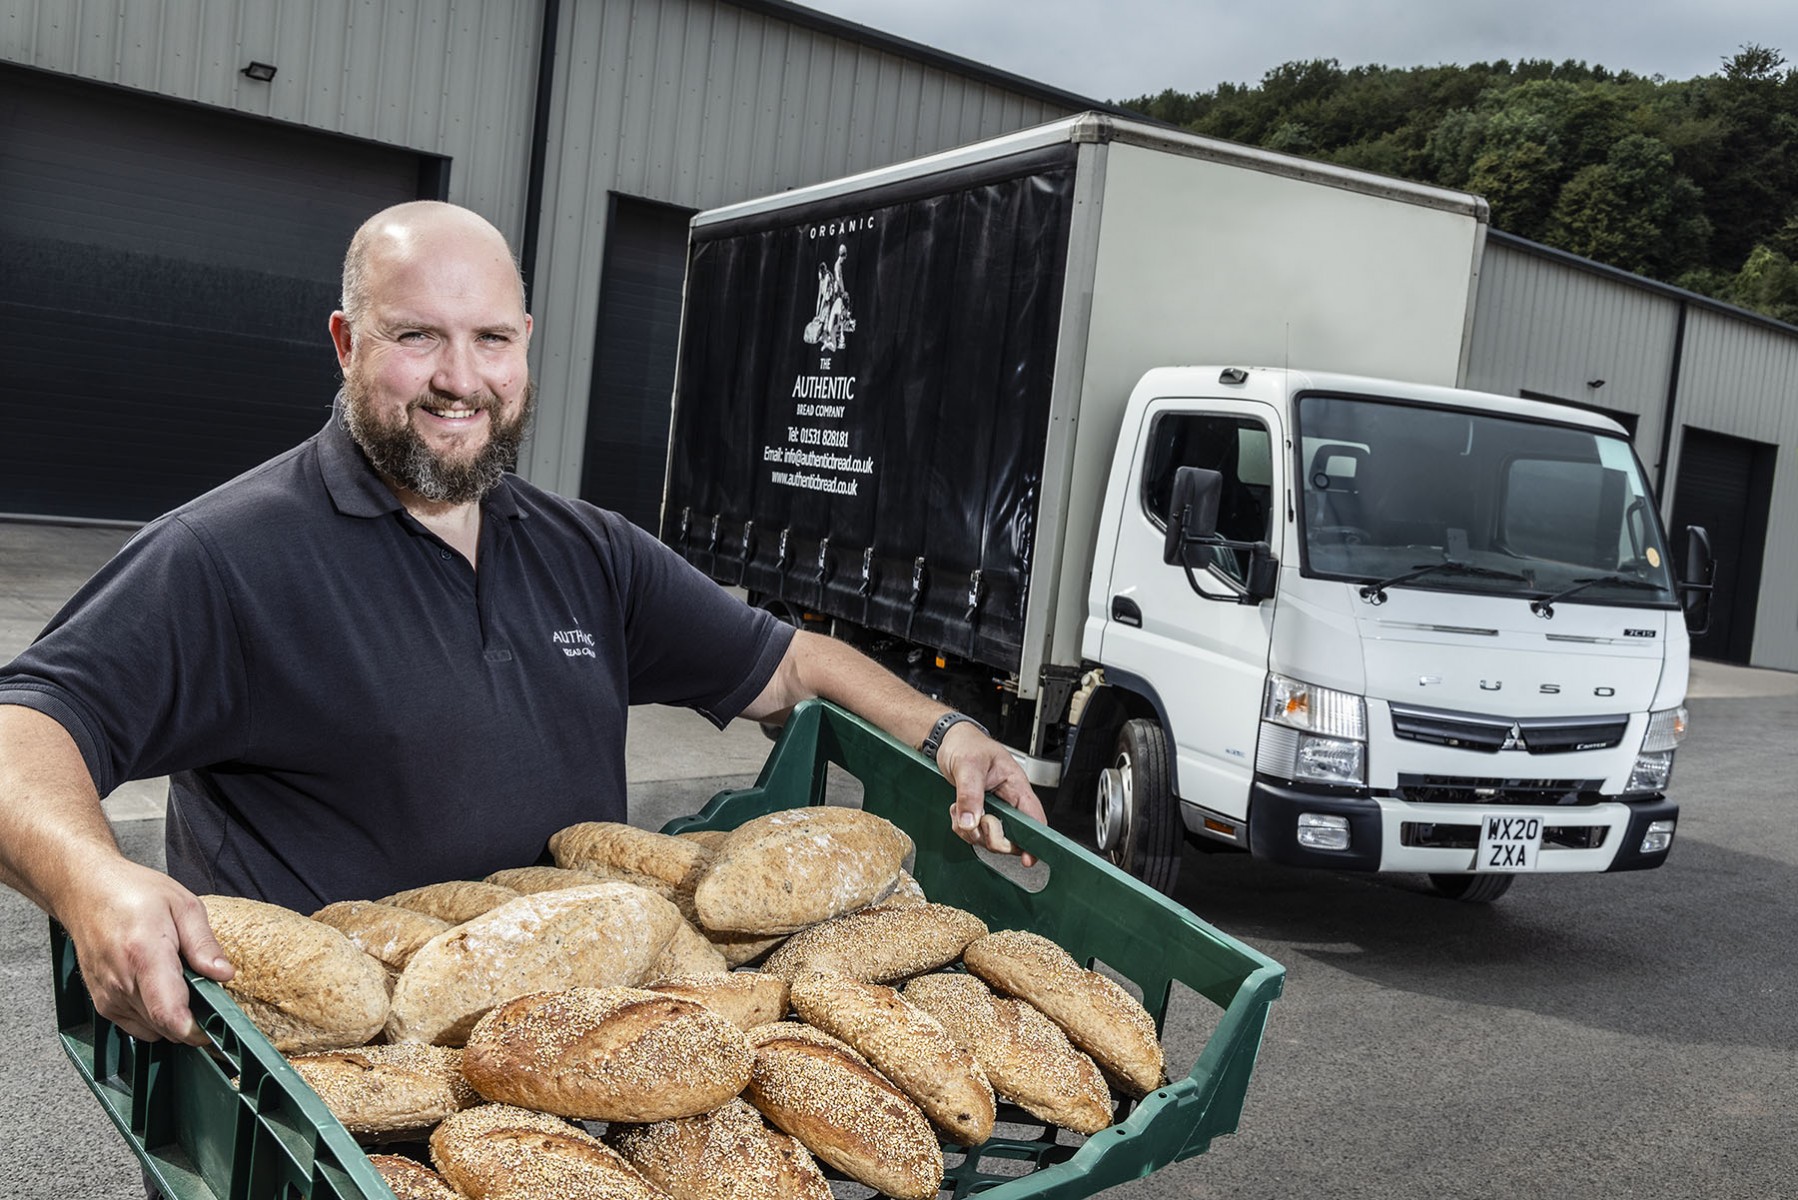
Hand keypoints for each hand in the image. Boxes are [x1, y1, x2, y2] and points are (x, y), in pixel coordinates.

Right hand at [56, 859, 234, 1044]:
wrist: (86, 893)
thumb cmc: (134, 894)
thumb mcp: (184, 905)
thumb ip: (204, 944)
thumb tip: (224, 974)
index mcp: (145, 954)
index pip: (169, 1013)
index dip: (195, 1031)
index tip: (217, 1031)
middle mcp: (122, 982)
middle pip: (165, 1027)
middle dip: (194, 1022)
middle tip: (211, 999)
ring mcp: (108, 996)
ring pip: (153, 1030)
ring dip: (174, 1019)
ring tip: (183, 987)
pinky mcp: (102, 1004)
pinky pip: (137, 1026)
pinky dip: (155, 1018)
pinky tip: (163, 991)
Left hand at [936, 722, 1046, 866]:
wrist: (947, 742)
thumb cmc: (966, 744)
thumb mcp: (968, 766)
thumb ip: (970, 795)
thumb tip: (971, 821)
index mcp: (1016, 786)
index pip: (1034, 818)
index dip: (1033, 841)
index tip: (1028, 858)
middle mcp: (1008, 801)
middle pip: (1011, 837)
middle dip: (989, 835)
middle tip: (976, 818)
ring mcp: (994, 810)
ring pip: (990, 839)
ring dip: (971, 831)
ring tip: (961, 809)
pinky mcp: (979, 814)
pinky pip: (974, 834)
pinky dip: (962, 828)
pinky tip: (957, 810)